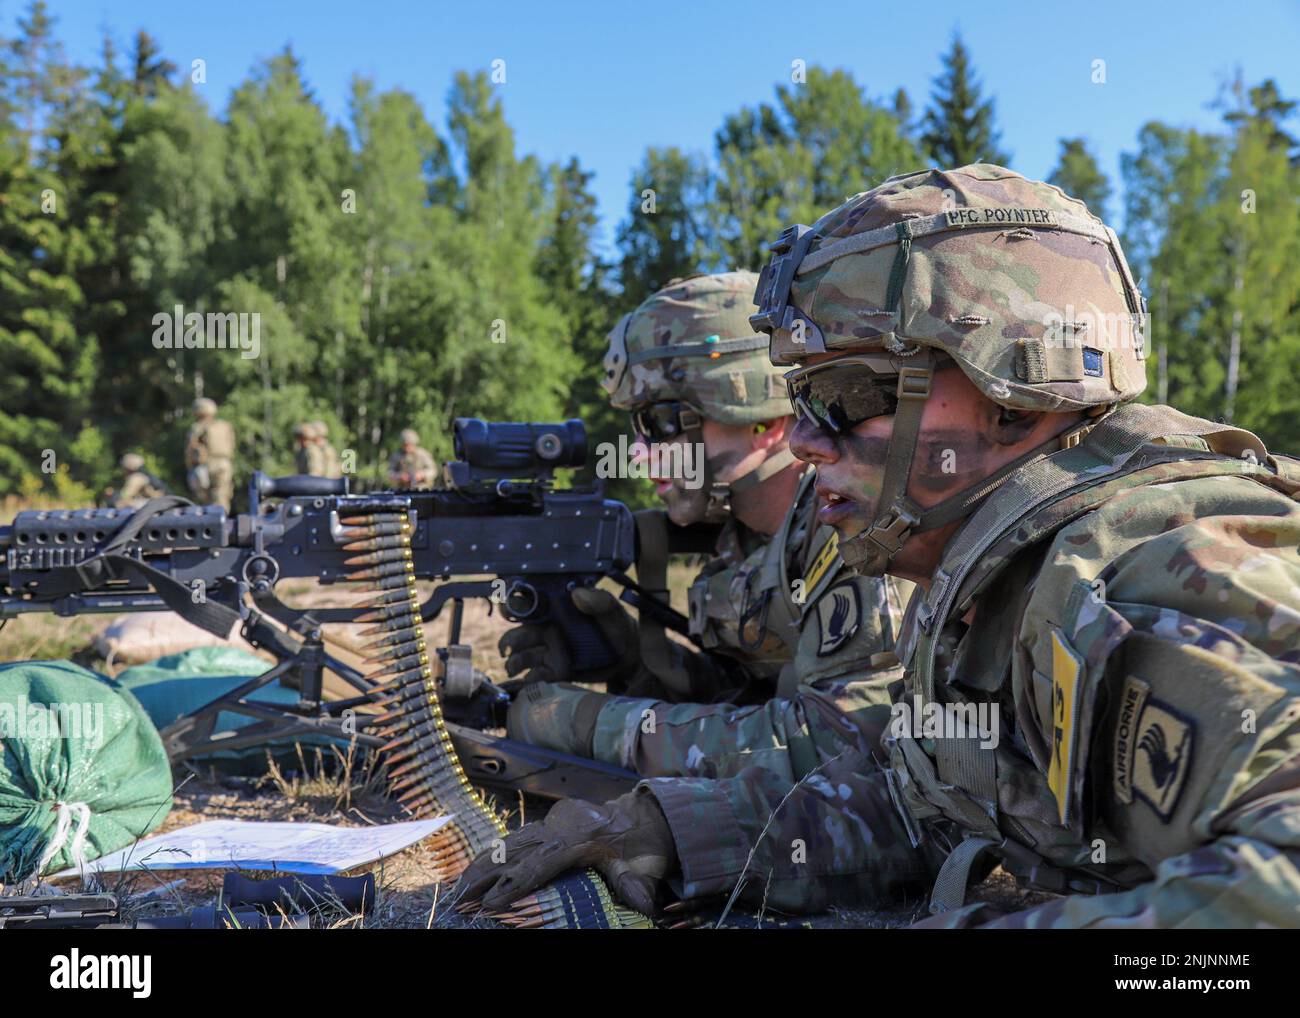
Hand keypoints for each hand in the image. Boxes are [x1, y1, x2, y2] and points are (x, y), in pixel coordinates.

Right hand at [453, 791, 675, 914]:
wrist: (644, 816)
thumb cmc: (642, 846)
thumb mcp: (642, 869)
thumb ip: (635, 888)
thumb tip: (646, 909)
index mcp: (579, 838)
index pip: (538, 865)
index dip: (513, 884)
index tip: (489, 903)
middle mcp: (560, 827)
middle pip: (514, 850)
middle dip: (483, 875)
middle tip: (459, 899)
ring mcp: (553, 821)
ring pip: (510, 842)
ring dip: (483, 865)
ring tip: (459, 888)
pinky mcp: (549, 822)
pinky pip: (516, 838)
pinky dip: (495, 854)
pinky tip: (479, 870)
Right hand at [497, 586, 638, 684]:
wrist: (629, 655)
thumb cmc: (617, 626)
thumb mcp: (611, 610)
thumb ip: (598, 601)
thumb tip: (578, 594)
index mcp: (555, 612)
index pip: (528, 607)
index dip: (514, 607)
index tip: (508, 610)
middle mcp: (547, 631)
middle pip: (519, 636)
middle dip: (508, 642)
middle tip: (507, 650)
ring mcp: (550, 653)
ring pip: (523, 657)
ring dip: (514, 663)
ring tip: (514, 668)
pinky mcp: (556, 672)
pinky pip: (536, 676)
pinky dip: (528, 681)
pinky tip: (526, 682)